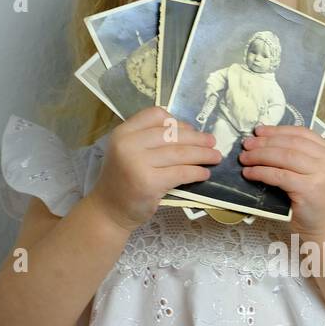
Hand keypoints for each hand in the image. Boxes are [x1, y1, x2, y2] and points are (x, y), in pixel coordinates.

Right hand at [87, 106, 220, 230]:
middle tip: (213, 142)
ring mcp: (137, 163)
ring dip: (202, 154)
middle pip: (171, 134)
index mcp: (123, 132)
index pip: (155, 115)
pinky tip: (204, 173)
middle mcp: (128, 144)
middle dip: (197, 138)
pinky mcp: (149, 183)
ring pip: (179, 153)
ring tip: (215, 156)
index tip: (190, 130)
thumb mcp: (128, 151)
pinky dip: (196, 172)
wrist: (109, 210)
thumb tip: (190, 132)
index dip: (177, 121)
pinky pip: (180, 173)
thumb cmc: (123, 180)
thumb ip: (150, 140)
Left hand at [238, 124, 324, 237]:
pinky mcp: (309, 189)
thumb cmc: (313, 202)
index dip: (277, 130)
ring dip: (260, 156)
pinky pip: (279, 175)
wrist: (324, 228)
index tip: (259, 131)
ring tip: (245, 158)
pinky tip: (249, 173)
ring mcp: (321, 174)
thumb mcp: (311, 173)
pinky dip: (261, 172)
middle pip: (291, 143)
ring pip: (284, 157)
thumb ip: (298, 157)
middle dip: (265, 142)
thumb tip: (264, 140)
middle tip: (246, 144)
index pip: (301, 133)